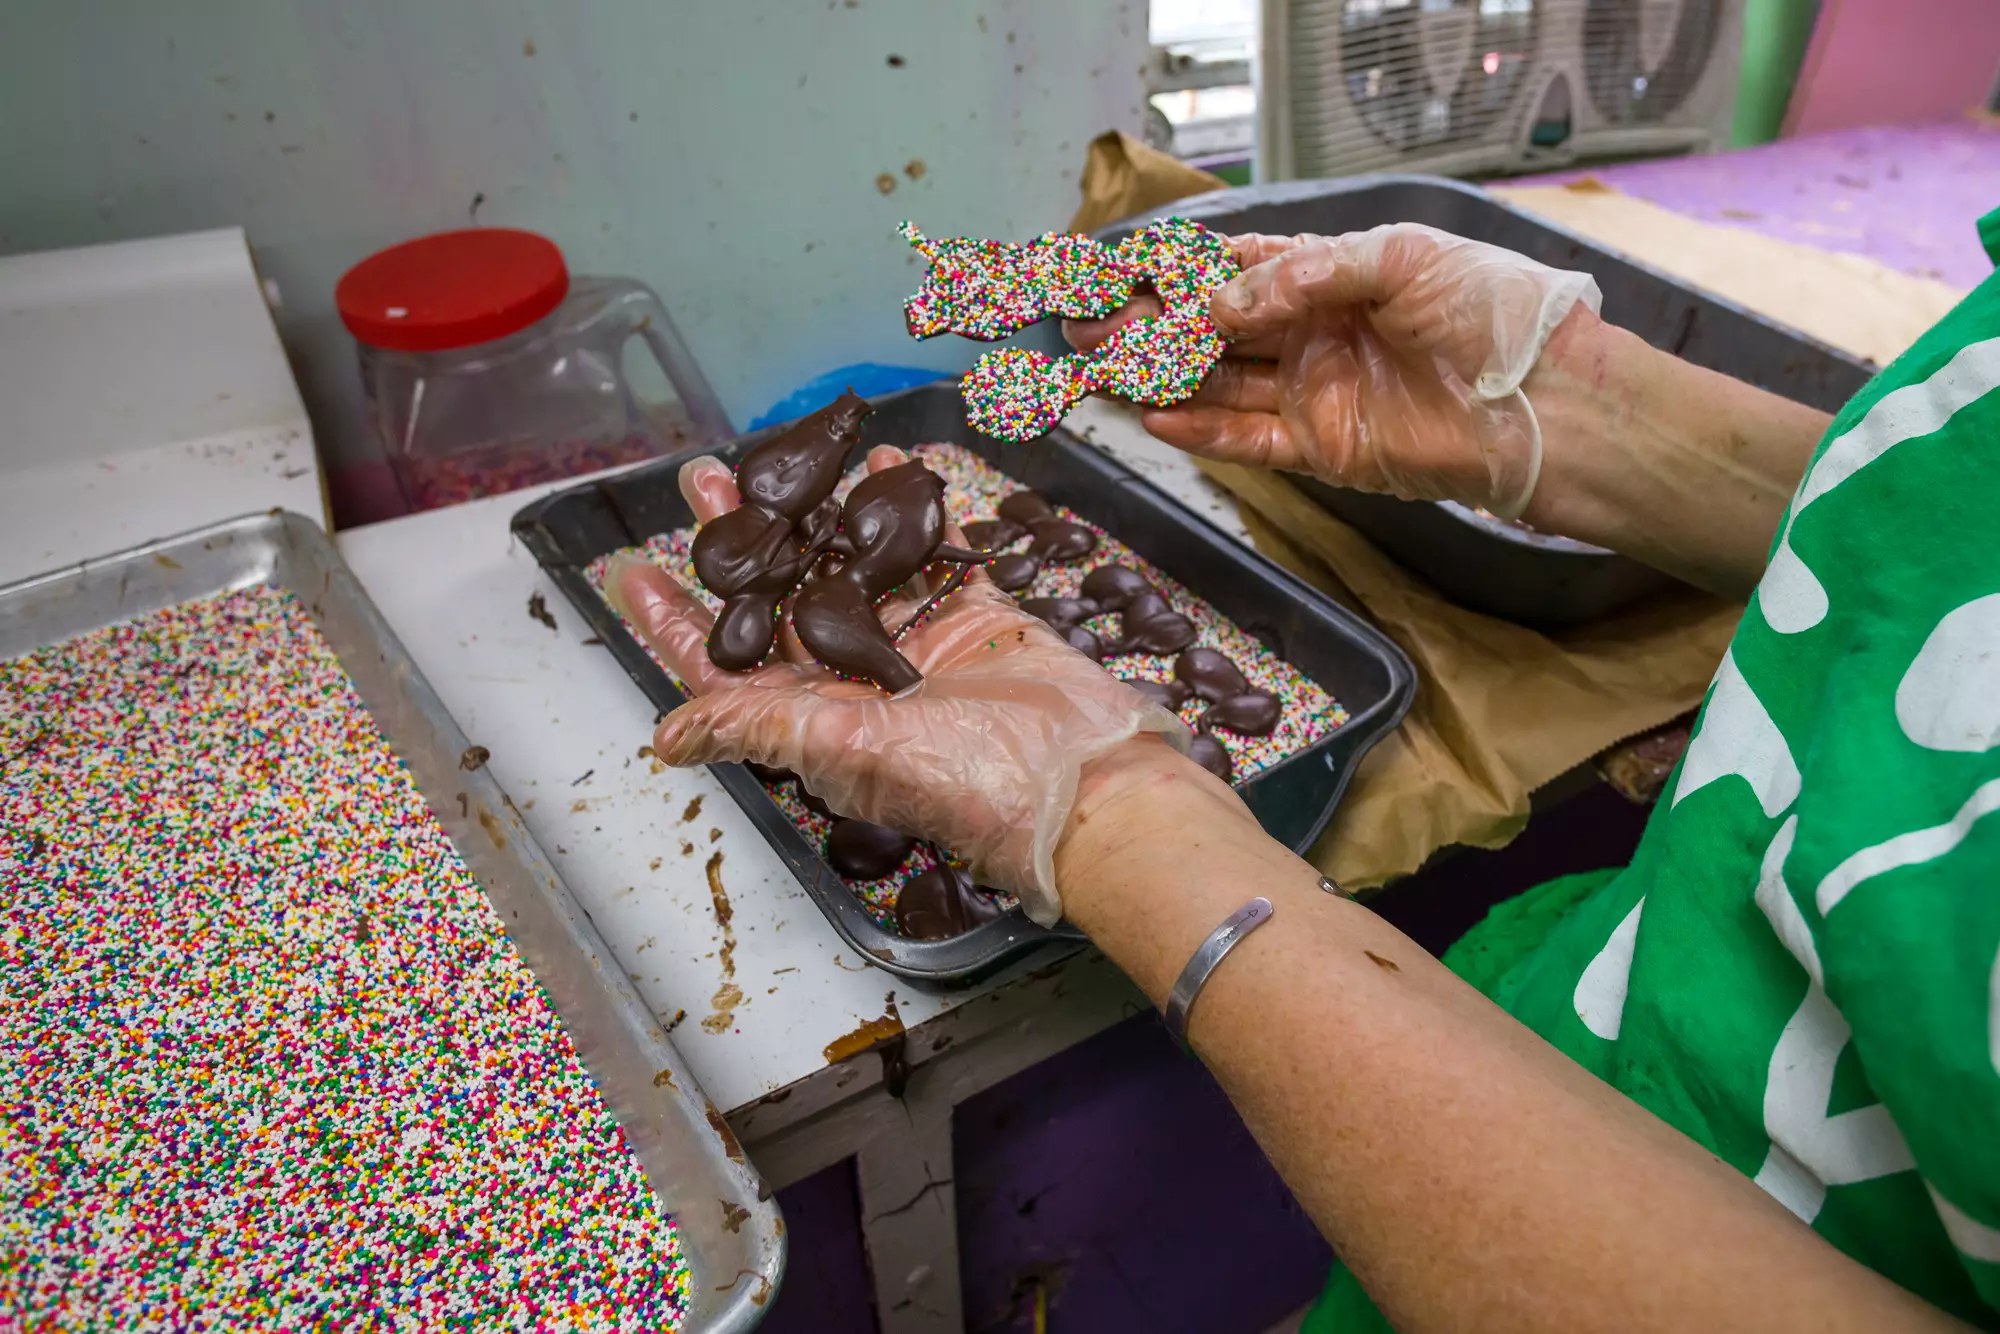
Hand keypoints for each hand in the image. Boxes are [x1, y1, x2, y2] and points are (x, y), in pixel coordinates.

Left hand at [605, 448, 1190, 925]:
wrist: (1082, 783)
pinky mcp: (969, 618)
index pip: (721, 667)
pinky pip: (927, 554)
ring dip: (813, 509)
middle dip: (737, 539)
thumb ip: (758, 725)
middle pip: (775, 599)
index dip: (673, 623)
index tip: (631, 571)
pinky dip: (906, 506)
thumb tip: (665, 737)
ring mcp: (912, 646)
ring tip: (781, 454)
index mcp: (811, 719)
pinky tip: (885, 458)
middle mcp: (853, 682)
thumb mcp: (846, 749)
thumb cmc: (969, 784)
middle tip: (706, 476)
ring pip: (847, 565)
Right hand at [1067, 225, 1600, 518]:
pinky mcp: (1325, 448)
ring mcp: (1314, 393)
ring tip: (1100, 369)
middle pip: (1210, 331)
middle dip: (1145, 327)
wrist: (1548, 403)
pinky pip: (1247, 439)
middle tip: (1082, 329)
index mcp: (1329, 276)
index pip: (1232, 272)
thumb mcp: (1400, 259)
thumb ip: (1305, 275)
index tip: (1113, 274)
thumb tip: (1220, 299)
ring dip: (1158, 377)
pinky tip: (1153, 418)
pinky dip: (1201, 431)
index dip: (1171, 273)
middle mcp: (1313, 334)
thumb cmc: (1490, 314)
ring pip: (1217, 385)